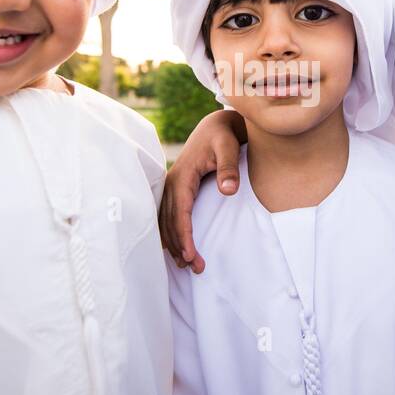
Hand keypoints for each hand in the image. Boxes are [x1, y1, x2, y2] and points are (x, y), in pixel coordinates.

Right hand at [160, 109, 244, 273]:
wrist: (214, 126)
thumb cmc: (222, 137)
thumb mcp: (228, 148)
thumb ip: (229, 168)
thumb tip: (229, 190)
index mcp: (182, 177)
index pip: (180, 213)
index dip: (184, 236)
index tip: (191, 256)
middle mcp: (171, 183)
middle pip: (170, 222)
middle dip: (180, 247)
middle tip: (196, 269)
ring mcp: (171, 187)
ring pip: (166, 221)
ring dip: (174, 244)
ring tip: (187, 266)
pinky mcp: (175, 190)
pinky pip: (167, 216)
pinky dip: (171, 234)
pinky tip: (177, 249)